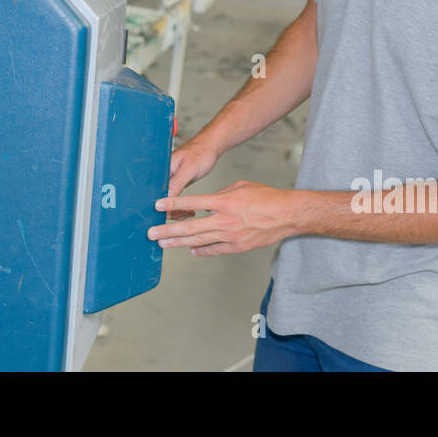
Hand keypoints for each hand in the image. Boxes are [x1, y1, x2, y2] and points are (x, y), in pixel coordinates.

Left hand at [148, 180, 302, 255]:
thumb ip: (221, 193)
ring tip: (163, 243)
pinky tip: (190, 249)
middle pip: (190, 226)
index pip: (192, 202)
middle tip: (151, 233)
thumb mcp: (240, 186)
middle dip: (168, 230)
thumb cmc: (266, 197)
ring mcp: (231, 235)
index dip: (173, 204)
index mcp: (224, 201)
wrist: (287, 215)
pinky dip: (202, 250)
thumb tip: (207, 202)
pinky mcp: (237, 246)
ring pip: (199, 240)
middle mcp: (224, 220)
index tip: (157, 206)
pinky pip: (215, 249)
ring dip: (178, 242)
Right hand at [165, 136, 220, 218]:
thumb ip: (177, 182)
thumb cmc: (200, 152)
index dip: (160, 204)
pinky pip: (174, 197)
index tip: (168, 213)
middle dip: (168, 209)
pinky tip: (188, 210)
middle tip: (182, 214)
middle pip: (159, 198)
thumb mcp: (189, 169)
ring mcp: (170, 179)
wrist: (210, 146)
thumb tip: (167, 198)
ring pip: (167, 200)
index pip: (155, 191)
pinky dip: (180, 205)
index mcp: (162, 169)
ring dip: (175, 209)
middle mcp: (164, 175)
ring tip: (187, 213)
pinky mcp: (177, 183)